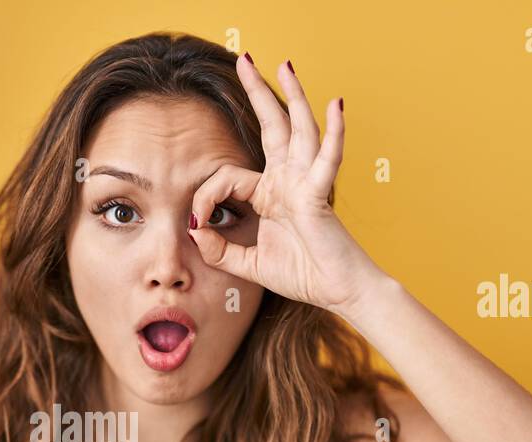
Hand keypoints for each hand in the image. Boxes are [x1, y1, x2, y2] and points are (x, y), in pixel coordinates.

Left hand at [188, 53, 385, 317]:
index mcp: (270, 195)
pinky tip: (336, 105)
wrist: (336, 291)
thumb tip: (194, 232)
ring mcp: (305, 183)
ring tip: (285, 65)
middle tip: (245, 60)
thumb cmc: (301, 275)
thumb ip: (219, 250)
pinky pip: (327, 160)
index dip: (204, 198)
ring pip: (299, 130)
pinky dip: (334, 132)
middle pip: (272, 127)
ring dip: (293, 96)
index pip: (227, 179)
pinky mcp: (319, 195)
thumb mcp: (247, 265)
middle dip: (258, 93)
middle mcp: (288, 181)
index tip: (195, 225)